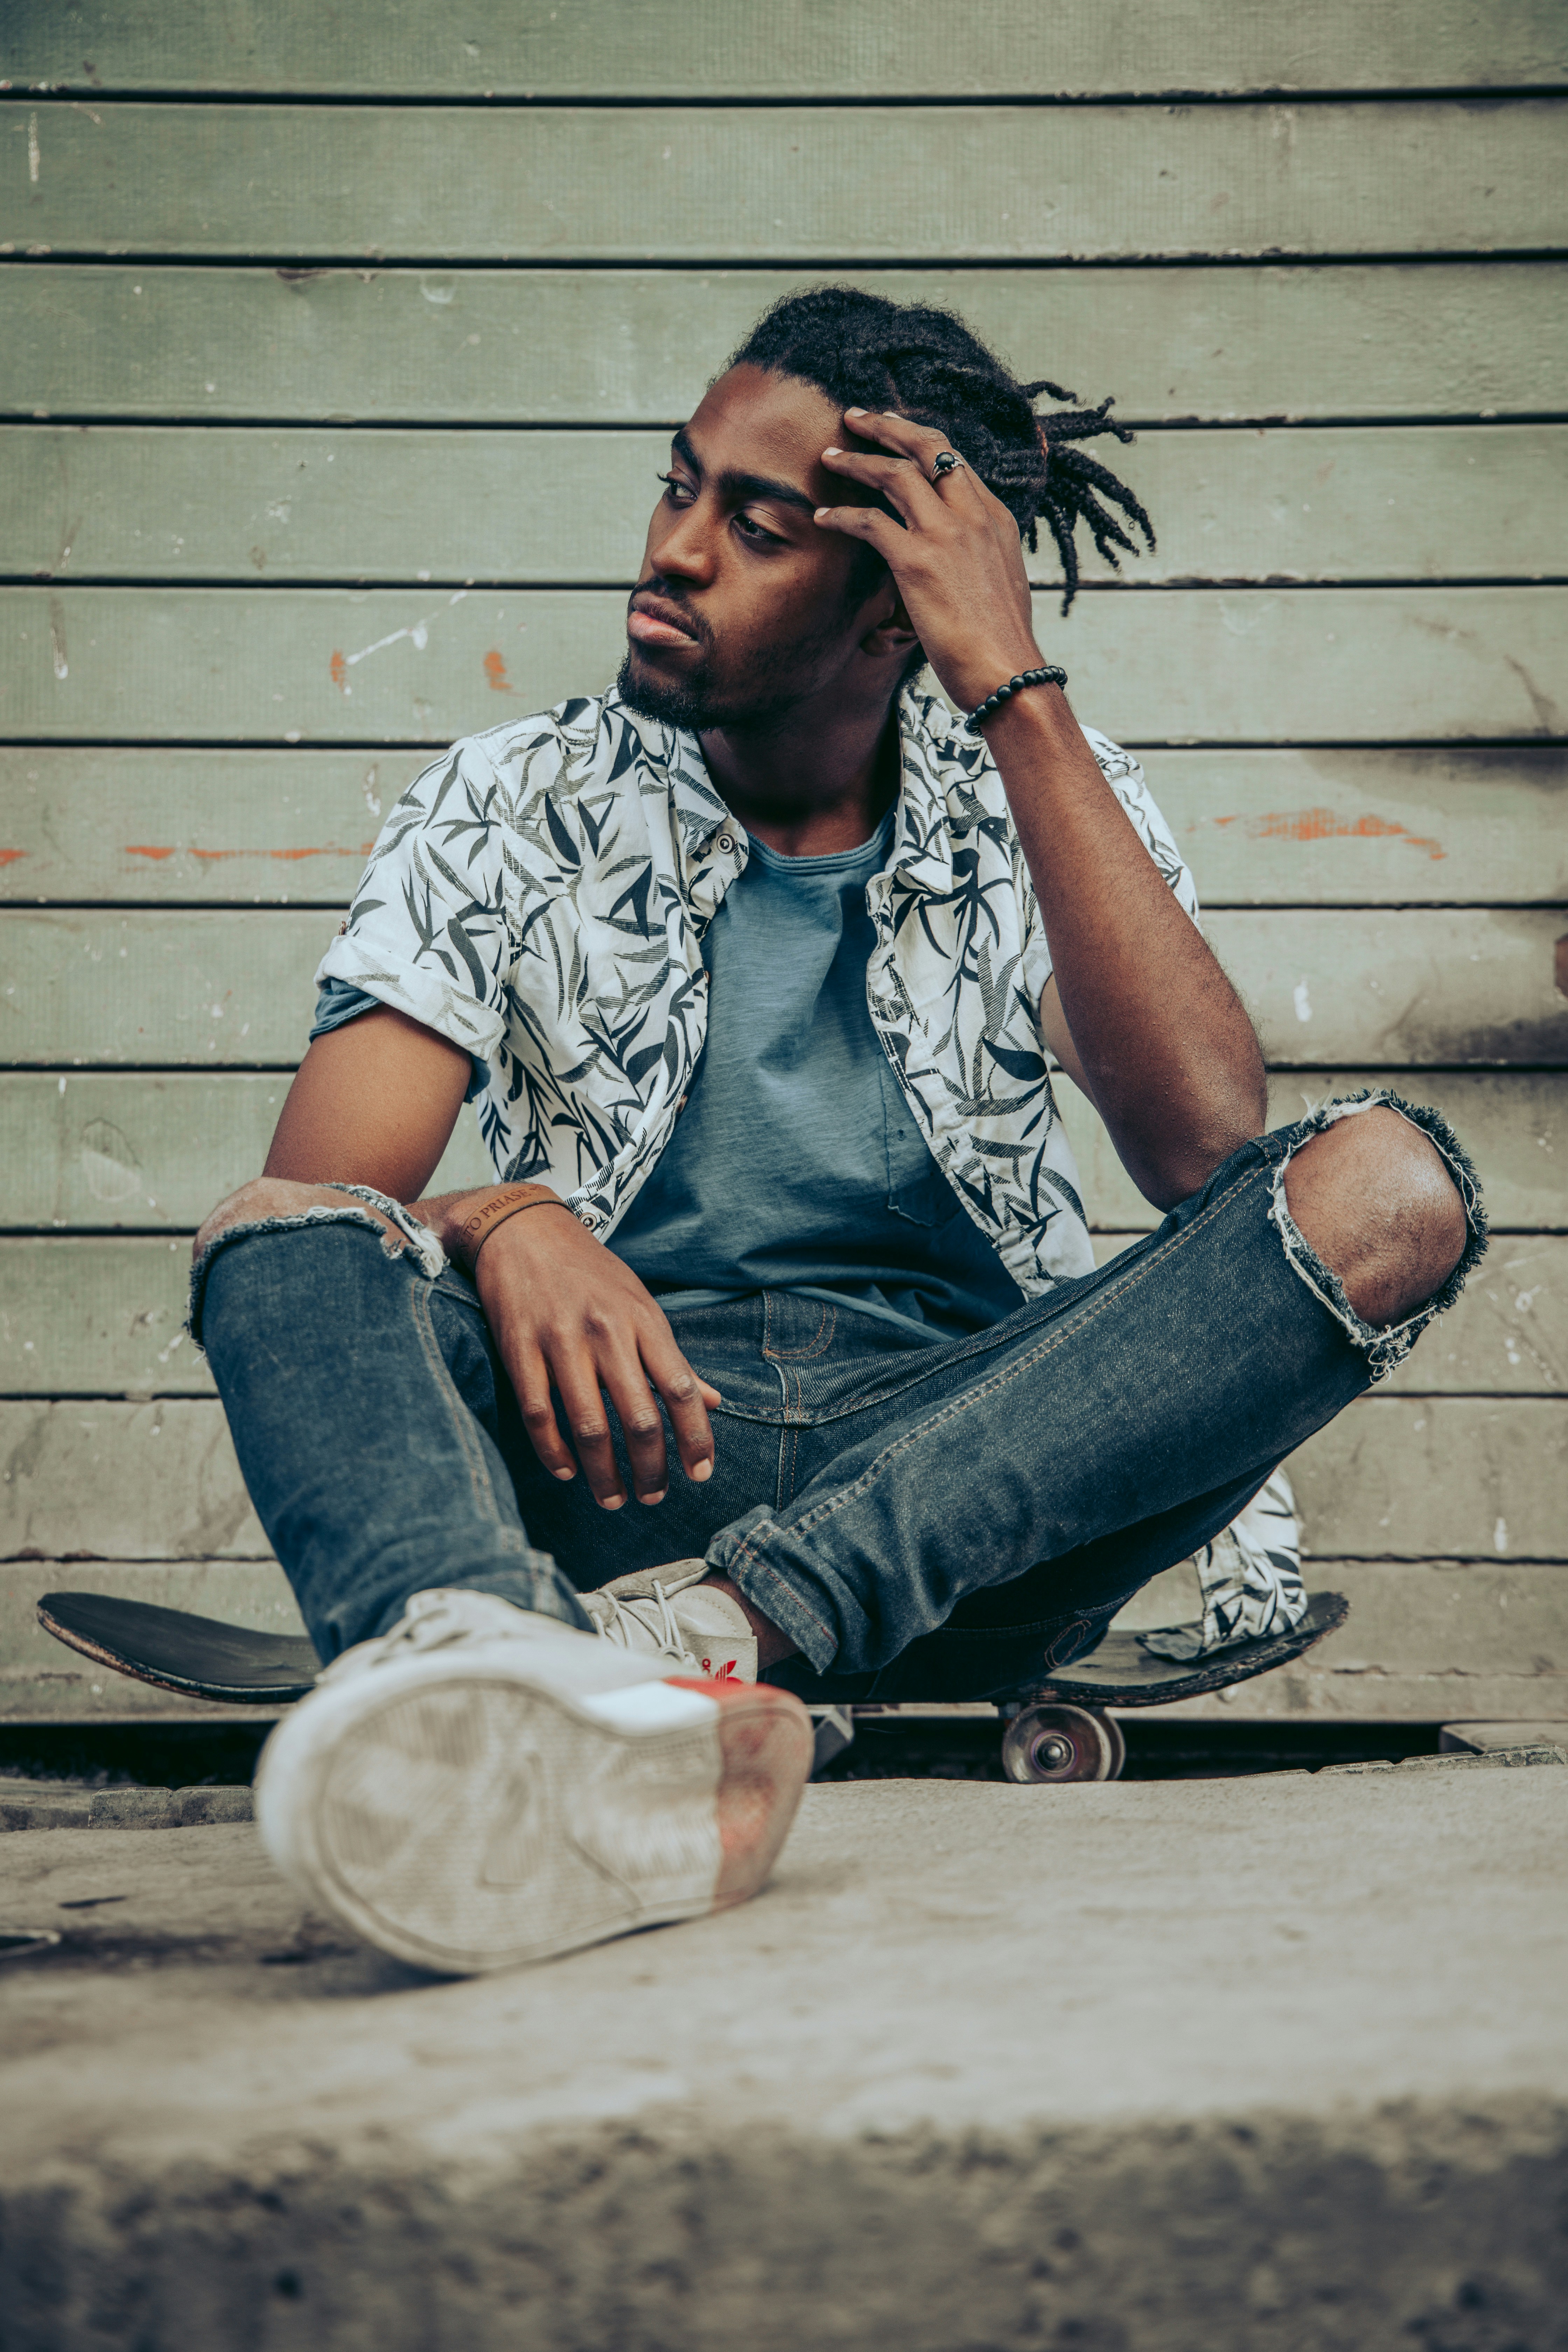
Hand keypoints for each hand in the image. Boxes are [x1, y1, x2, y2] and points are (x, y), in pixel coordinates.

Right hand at [473, 1206, 720, 1508]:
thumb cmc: (590, 1272)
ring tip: (613, 1499)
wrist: (523, 1230)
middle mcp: (606, 1332)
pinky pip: (539, 1414)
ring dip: (604, 1474)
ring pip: (589, 1425)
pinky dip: (554, 1452)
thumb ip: (672, 1356)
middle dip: (651, 1469)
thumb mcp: (640, 1303)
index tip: (701, 1473)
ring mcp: (561, 1341)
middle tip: (653, 1496)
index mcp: (643, 1321)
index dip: (696, 1438)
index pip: (681, 1389)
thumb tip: (714, 1400)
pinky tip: (568, 1471)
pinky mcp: (519, 1349)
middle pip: (639, 1418)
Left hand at [814, 409, 1045, 713]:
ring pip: (895, 473)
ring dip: (857, 460)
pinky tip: (823, 517)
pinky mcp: (917, 562)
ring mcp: (946, 534)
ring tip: (829, 456)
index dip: (920, 441)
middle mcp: (973, 515)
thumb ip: (978, 556)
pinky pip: (870, 523)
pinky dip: (842, 515)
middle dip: (887, 426)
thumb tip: (957, 558)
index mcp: (996, 518)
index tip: (895, 432)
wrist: (1010, 674)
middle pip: (928, 447)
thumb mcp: (1000, 583)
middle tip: (855, 417)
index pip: (955, 462)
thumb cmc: (1001, 642)